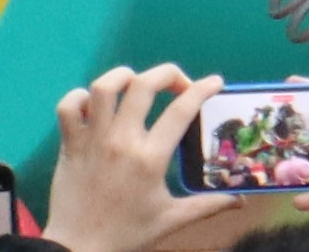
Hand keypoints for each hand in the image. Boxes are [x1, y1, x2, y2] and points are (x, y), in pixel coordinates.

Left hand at [49, 68, 246, 251]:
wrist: (78, 249)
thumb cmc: (127, 234)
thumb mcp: (170, 220)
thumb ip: (207, 206)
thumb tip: (240, 201)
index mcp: (150, 158)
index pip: (181, 110)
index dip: (202, 90)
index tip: (214, 82)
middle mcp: (122, 141)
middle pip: (143, 85)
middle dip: (168, 74)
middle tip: (179, 84)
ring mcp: (93, 139)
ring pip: (104, 87)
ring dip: (123, 77)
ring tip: (135, 84)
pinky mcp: (70, 143)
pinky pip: (69, 106)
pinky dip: (80, 98)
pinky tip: (94, 106)